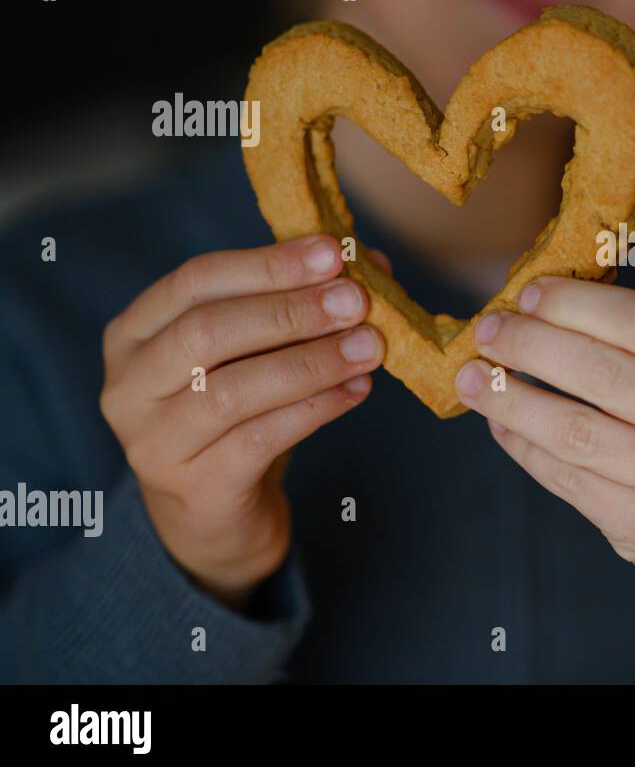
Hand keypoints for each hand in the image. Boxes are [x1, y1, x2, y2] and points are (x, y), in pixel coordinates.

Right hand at [99, 235, 389, 609]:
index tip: (329, 252)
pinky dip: (316, 409)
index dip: (266, 263)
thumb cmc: (237, 414)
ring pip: (233, 390)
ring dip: (311, 362)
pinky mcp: (193, 488)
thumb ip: (303, 304)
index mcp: (135, 334)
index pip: (195, 281)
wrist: (215, 514)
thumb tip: (374, 264)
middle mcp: (129, 386)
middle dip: (290, 311)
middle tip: (355, 301)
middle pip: (208, 332)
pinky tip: (357, 390)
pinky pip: (260, 439)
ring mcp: (153, 442)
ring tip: (369, 347)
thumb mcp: (259, 352)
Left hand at [453, 277, 634, 646]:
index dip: (576, 304)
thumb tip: (550, 312)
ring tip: (475, 379)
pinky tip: (504, 427)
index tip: (527, 293)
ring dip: (513, 400)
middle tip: (487, 330)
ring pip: (577, 431)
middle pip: (605, 373)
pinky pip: (572, 481)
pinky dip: (527, 450)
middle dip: (532, 345)